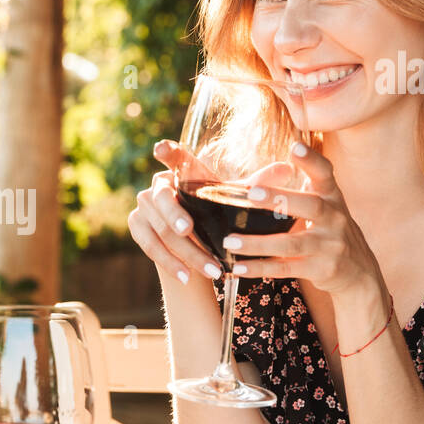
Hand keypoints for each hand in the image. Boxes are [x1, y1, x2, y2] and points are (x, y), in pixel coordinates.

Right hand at [129, 140, 299, 284]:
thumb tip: (287, 168)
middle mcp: (157, 185)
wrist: (196, 246)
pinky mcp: (137, 227)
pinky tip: (186, 277)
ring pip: (159, 229)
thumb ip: (257, 186)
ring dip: (184, 251)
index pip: (173, 158)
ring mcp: (143, 206)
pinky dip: (170, 262)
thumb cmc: (218, 217)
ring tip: (208, 269)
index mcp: (180, 173)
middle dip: (175, 216)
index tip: (161, 147)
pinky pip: (150, 246)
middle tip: (188, 229)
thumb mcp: (237, 203)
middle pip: (162, 199)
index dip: (167, 153)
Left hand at [220, 140, 382, 297]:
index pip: (325, 174)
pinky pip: (285, 268)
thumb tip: (256, 178)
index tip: (295, 146)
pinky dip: (260, 268)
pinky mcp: (321, 270)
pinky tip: (237, 267)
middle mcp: (335, 219)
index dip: (311, 160)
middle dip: (280, 199)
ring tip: (229, 242)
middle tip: (251, 192)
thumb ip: (299, 193)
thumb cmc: (330, 232)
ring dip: (258, 243)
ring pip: (291, 243)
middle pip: (310, 206)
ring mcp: (329, 246)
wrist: (360, 272)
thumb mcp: (325, 207)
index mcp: (332, 198)